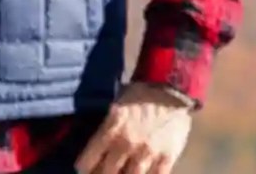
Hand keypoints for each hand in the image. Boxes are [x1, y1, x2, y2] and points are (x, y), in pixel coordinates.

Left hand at [74, 83, 192, 173]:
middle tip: (101, 172)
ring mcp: (147, 154)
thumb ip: (106, 127)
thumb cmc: (140, 94)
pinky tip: (141, 173)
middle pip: (107, 173)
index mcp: (111, 129)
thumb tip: (97, 147)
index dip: (84, 168)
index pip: (88, 159)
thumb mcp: (115, 106)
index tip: (84, 170)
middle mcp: (126, 144)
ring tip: (122, 172)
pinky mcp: (166, 158)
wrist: (172, 89)